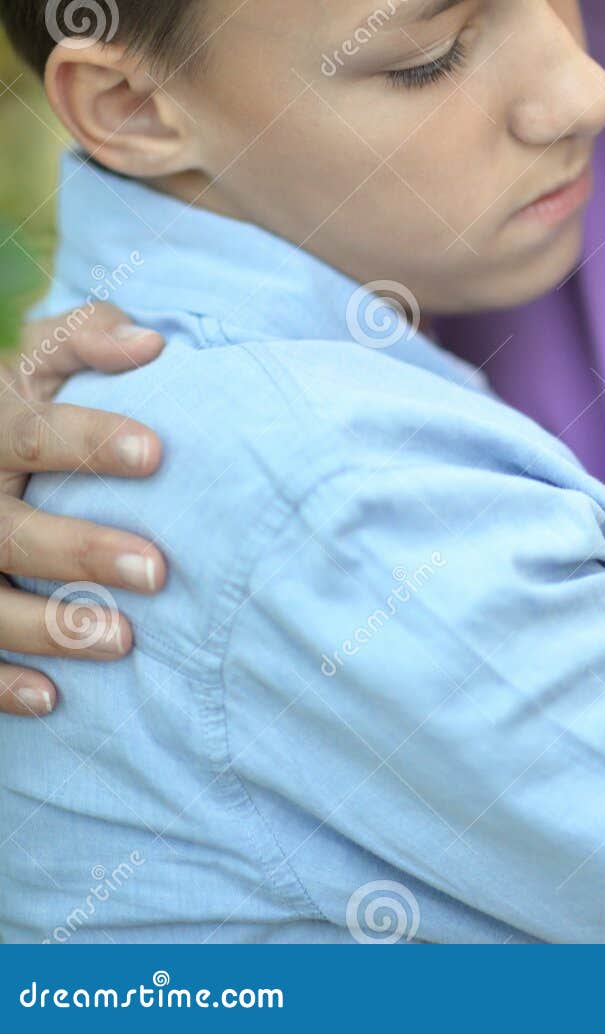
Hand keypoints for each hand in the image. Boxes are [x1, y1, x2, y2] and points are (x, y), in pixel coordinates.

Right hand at [0, 300, 164, 715]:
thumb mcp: (34, 352)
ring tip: (121, 640)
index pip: (28, 431)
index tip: (156, 453)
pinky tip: (53, 698)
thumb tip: (150, 343)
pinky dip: (0, 685)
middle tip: (158, 570)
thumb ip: (87, 336)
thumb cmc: (13, 393)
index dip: (88, 441)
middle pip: (8, 530)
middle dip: (79, 551)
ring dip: (47, 627)